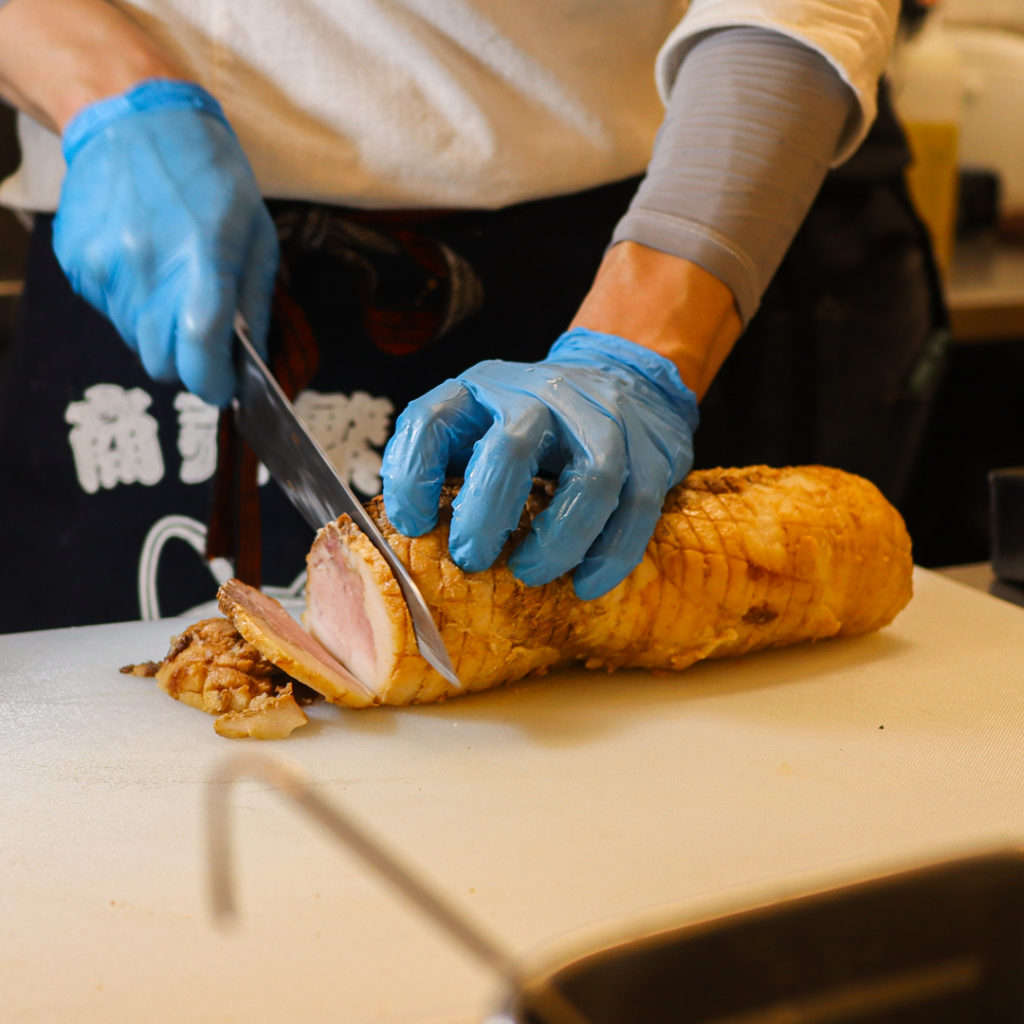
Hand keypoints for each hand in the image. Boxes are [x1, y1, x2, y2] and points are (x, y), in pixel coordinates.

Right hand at [53, 79, 278, 406]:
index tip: (224, 385)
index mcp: (202, 263)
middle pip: (161, 363)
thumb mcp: (256, 237)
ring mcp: (105, 267)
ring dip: (157, 328)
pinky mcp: (78, 263)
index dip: (214, 384)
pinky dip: (130, 303)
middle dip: (186, 361)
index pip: (198, 356)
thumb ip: (254, 307)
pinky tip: (143, 261)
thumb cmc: (210, 176)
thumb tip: (254, 363)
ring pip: (133, 339)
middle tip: (202, 335)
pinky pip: (108, 310)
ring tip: (172, 280)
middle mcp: (146, 270)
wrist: (136, 118)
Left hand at [381, 328, 698, 598]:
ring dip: (557, 540)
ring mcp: (600, 420)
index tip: (413, 527)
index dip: (412, 476)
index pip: (430, 420)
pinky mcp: (649, 452)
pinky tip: (585, 584)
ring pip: (590, 480)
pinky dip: (610, 555)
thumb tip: (404, 547)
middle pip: (510, 449)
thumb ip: (443, 469)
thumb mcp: (477, 426)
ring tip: (530, 574)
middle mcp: (538, 395)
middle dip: (485, 515)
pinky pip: (636, 507)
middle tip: (471, 560)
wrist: (623, 379)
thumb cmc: (531, 424)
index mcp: (479, 390)